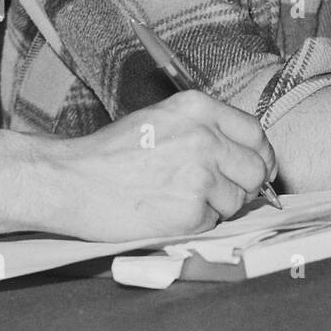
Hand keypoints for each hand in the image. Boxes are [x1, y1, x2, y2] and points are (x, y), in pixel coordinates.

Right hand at [42, 90, 277, 240]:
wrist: (72, 179)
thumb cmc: (111, 152)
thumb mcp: (161, 119)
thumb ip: (204, 128)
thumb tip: (246, 153)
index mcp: (199, 107)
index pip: (255, 134)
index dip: (258, 155)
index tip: (253, 168)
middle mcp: (205, 137)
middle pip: (255, 169)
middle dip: (243, 185)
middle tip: (217, 191)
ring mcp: (201, 175)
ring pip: (237, 200)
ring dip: (215, 206)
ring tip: (177, 197)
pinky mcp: (192, 211)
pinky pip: (213, 222)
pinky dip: (195, 223)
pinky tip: (166, 211)